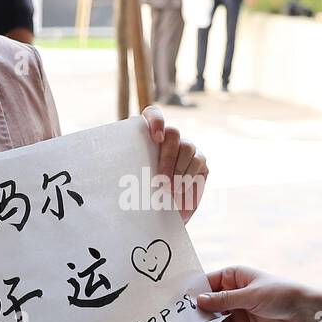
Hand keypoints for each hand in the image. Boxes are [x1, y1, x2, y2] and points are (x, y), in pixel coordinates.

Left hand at [141, 104, 207, 222]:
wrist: (157, 207)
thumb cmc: (138, 191)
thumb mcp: (130, 178)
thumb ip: (130, 169)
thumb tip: (122, 176)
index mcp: (148, 134)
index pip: (154, 114)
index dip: (156, 121)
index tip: (157, 138)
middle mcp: (169, 137)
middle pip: (173, 134)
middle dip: (168, 158)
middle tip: (162, 180)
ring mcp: (186, 147)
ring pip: (187, 148)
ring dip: (180, 171)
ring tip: (171, 192)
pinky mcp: (200, 161)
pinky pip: (198, 165)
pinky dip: (189, 181)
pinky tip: (181, 195)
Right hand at [197, 266, 311, 321]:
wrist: (304, 314)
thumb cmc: (280, 294)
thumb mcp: (250, 295)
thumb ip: (224, 299)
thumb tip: (199, 300)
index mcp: (232, 277)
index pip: (207, 283)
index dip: (195, 292)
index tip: (183, 303)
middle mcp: (232, 294)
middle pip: (207, 304)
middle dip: (201, 314)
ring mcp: (236, 312)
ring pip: (214, 320)